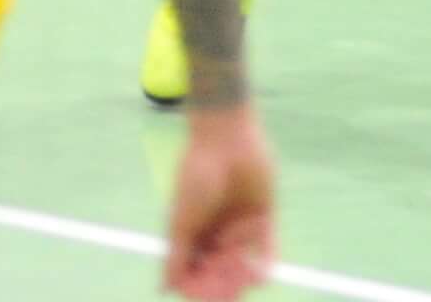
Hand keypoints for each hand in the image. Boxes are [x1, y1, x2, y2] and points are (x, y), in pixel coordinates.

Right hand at [162, 103, 278, 300]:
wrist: (226, 142)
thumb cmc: (197, 178)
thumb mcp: (181, 220)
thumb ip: (176, 256)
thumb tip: (162, 289)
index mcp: (194, 235)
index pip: (196, 274)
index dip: (199, 287)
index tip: (202, 291)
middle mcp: (217, 235)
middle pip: (221, 275)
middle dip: (221, 282)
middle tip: (221, 275)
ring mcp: (241, 229)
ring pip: (243, 267)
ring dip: (238, 268)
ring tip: (233, 253)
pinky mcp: (265, 220)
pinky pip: (268, 252)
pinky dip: (262, 265)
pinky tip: (257, 272)